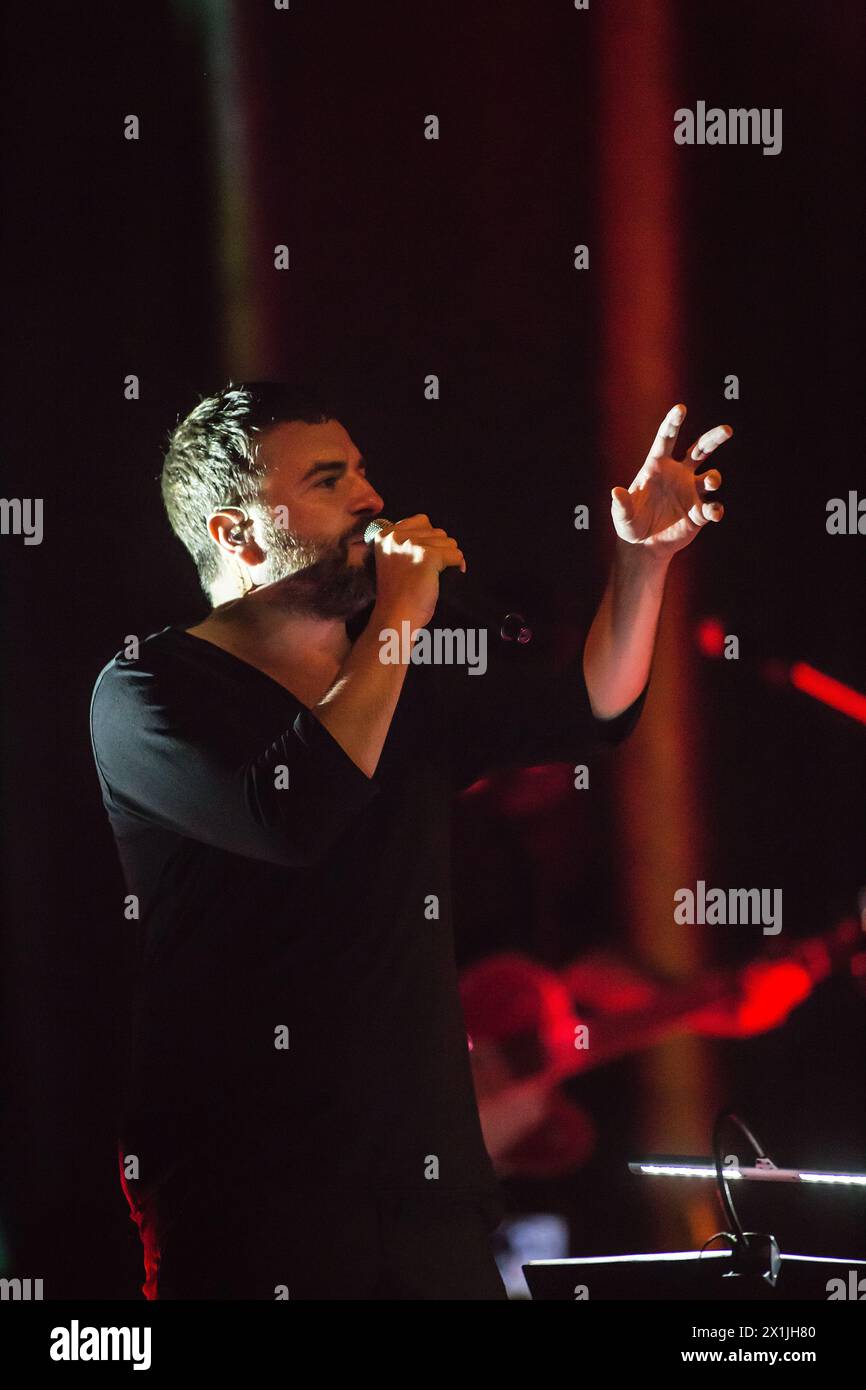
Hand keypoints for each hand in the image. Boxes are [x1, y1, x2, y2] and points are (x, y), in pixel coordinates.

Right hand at [371, 513, 465, 627]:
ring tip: (434, 577)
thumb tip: (443, 536)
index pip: (422, 520)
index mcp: (385, 534)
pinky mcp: (427, 555)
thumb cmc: (398, 595)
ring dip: (449, 559)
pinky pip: (456, 555)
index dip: (430, 540)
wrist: (395, 617)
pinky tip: (446, 578)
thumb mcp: (396, 560)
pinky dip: (457, 566)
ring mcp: (411, 544)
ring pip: (449, 542)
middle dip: (441, 550)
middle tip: (430, 572)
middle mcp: (396, 535)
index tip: (425, 560)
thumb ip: (409, 542)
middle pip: (437, 531)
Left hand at [610, 404, 732, 555]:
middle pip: (700, 450)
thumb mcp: (622, 517)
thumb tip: (616, 492)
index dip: (673, 423)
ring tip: (711, 481)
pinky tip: (711, 513)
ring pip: (712, 477)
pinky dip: (715, 510)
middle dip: (714, 439)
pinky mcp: (699, 512)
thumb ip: (621, 505)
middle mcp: (679, 474)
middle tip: (727, 430)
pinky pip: (712, 507)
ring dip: (714, 478)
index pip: (667, 439)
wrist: (644, 546)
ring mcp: (691, 492)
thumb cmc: (630, 526)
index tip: (681, 408)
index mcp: (658, 466)